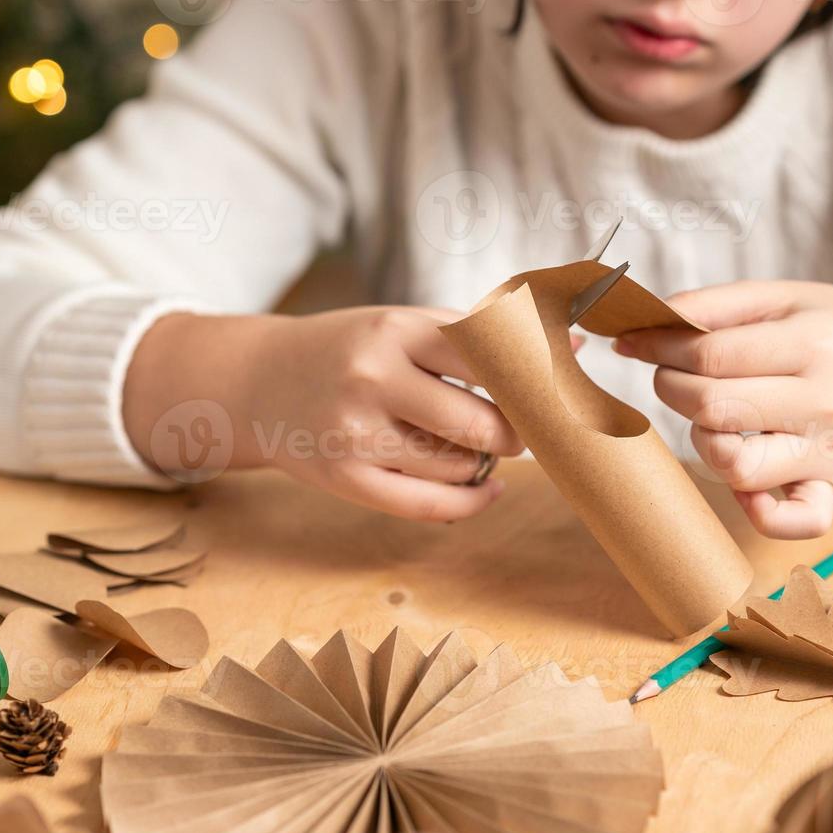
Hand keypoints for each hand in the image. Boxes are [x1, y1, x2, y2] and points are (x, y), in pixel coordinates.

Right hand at [125, 307, 522, 520]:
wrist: (259, 382)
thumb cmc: (351, 351)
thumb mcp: (405, 326)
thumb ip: (481, 335)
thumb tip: (573, 343)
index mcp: (396, 329)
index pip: (489, 360)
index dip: (530, 384)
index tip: (546, 394)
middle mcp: (374, 378)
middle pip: (480, 423)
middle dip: (515, 434)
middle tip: (519, 430)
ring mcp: (356, 432)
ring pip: (457, 466)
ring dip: (486, 463)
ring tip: (483, 448)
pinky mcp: (345, 478)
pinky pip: (428, 505)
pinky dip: (472, 501)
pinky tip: (488, 488)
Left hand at [612, 281, 832, 538]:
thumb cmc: (831, 330)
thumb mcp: (779, 297)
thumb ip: (710, 305)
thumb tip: (641, 326)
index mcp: (813, 345)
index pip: (712, 356)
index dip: (660, 349)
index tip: (640, 342)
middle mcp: (824, 403)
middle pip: (715, 410)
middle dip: (673, 389)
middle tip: (675, 375)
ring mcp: (826, 453)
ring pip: (738, 468)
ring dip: (704, 443)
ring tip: (712, 421)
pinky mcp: (828, 489)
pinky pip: (792, 522)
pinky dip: (758, 511)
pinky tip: (743, 480)